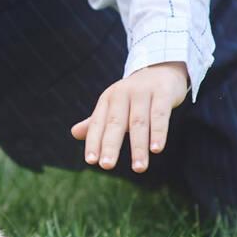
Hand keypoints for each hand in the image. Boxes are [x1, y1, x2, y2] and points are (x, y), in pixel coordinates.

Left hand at [70, 61, 187, 173]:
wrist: (162, 69)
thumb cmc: (134, 95)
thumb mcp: (114, 106)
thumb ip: (97, 122)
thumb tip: (74, 133)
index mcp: (108, 99)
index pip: (98, 123)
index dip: (93, 142)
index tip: (91, 161)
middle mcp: (123, 94)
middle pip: (116, 123)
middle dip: (110, 146)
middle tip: (106, 166)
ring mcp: (143, 92)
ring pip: (139, 122)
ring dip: (139, 147)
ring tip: (139, 168)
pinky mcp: (163, 93)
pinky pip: (160, 115)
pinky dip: (158, 132)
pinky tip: (157, 149)